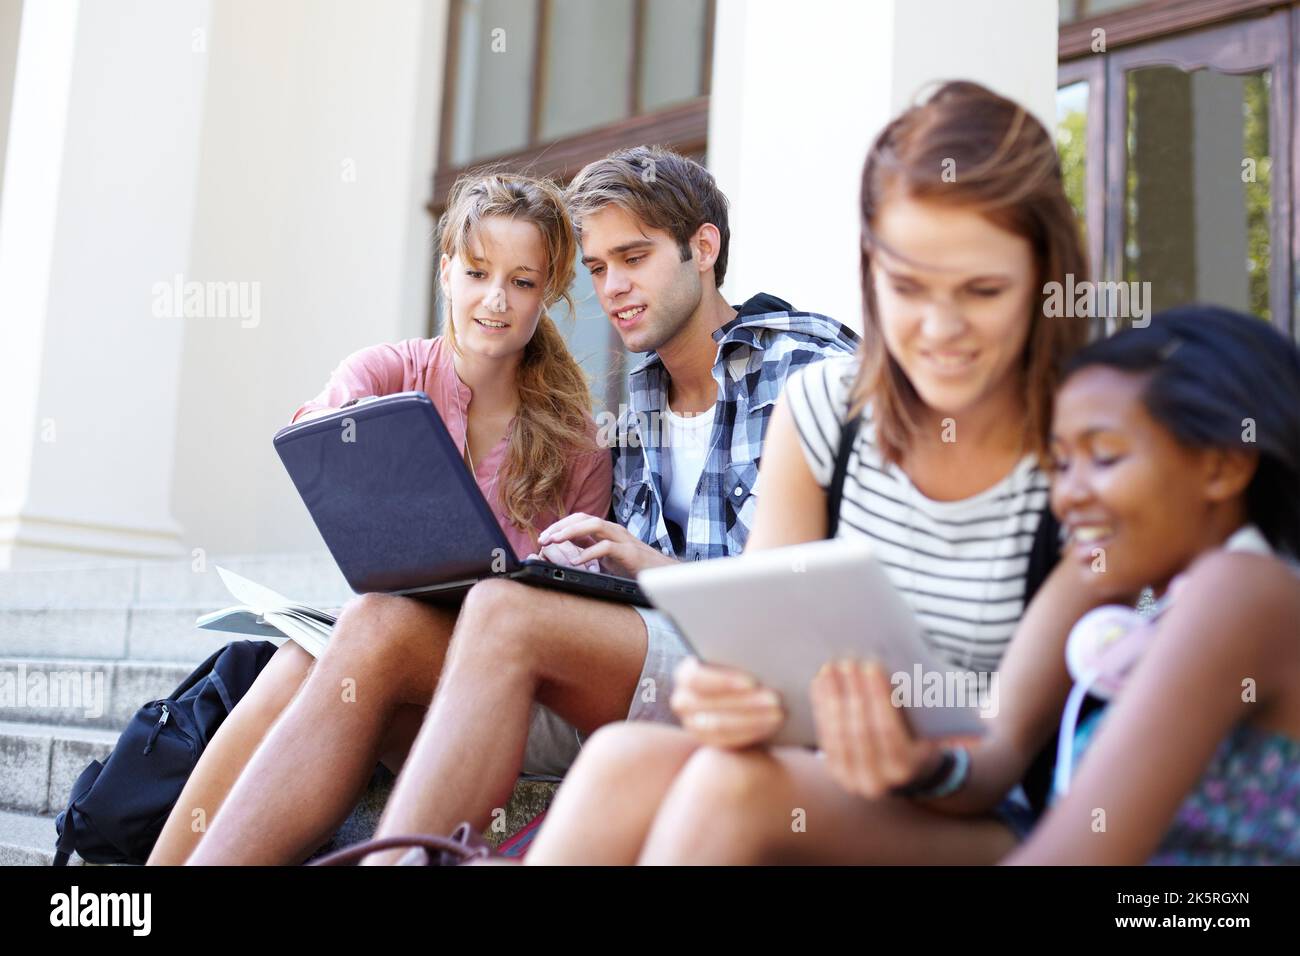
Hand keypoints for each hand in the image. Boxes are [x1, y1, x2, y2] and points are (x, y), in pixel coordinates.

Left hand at [537, 512, 674, 576]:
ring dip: (572, 531)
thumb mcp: (608, 559)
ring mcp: (623, 540)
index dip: (561, 524)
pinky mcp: (630, 554)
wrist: (664, 577)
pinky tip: (577, 562)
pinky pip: (607, 547)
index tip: (543, 536)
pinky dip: (590, 553)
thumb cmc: (636, 569)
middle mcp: (615, 531)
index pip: (581, 519)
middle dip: (561, 525)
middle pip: (584, 517)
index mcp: (608, 532)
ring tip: (555, 541)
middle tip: (543, 537)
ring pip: (595, 525)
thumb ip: (591, 552)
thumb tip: (566, 553)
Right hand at [669, 657, 784, 748]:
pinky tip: (772, 725)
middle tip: (775, 699)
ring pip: (717, 725)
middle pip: (709, 703)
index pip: (695, 677)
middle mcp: (683, 699)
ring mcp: (692, 723)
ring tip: (779, 713)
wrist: (747, 699)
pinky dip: (751, 732)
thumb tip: (769, 654)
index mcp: (687, 673)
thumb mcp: (744, 661)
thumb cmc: (746, 669)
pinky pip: (726, 741)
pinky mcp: (707, 741)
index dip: (723, 680)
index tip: (752, 682)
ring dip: (751, 719)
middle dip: (745, 701)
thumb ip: (748, 656)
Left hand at [810, 660, 947, 798]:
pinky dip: (821, 707)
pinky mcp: (835, 771)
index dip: (878, 696)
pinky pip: (825, 735)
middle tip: (847, 662)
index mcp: (906, 767)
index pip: (888, 729)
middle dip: (853, 693)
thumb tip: (891, 668)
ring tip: (830, 668)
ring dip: (832, 696)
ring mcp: (852, 778)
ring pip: (839, 733)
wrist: (904, 769)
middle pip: (861, 730)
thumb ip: (915, 705)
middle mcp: (878, 780)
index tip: (871, 666)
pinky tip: (819, 683)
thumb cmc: (919, 735)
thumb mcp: (925, 725)